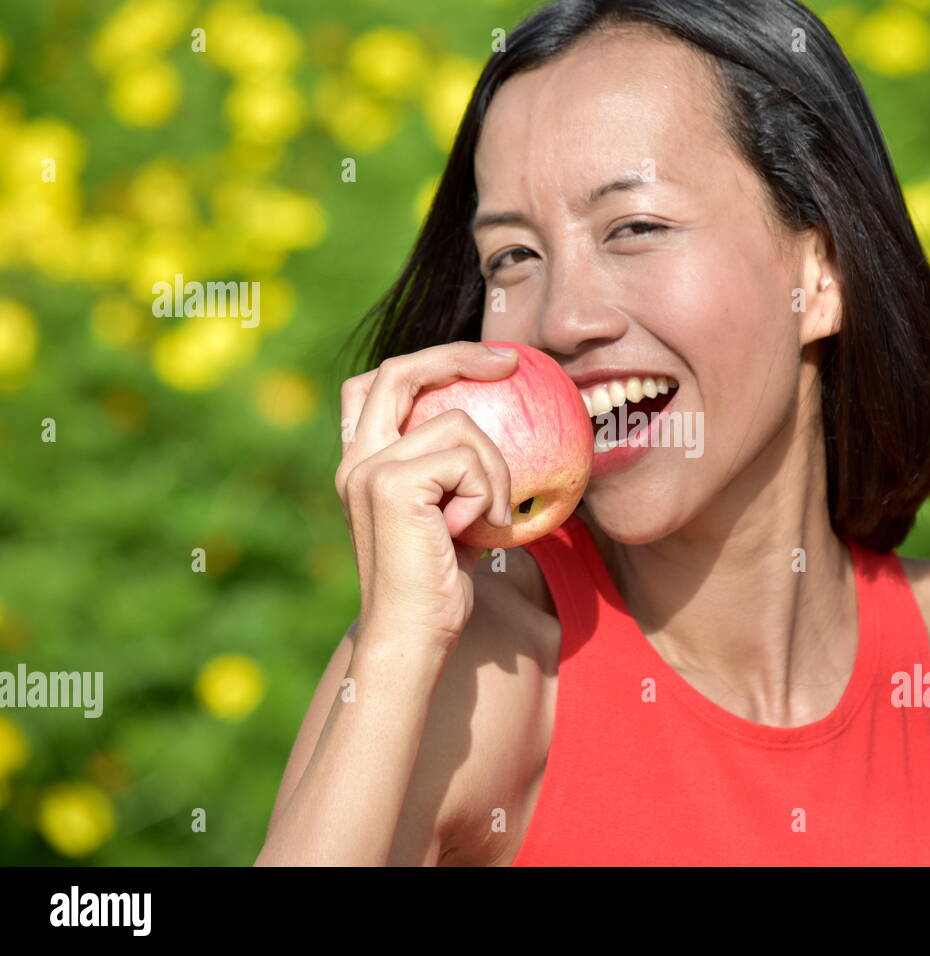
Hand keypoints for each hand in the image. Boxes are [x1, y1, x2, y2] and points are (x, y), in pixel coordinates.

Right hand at [335, 341, 518, 649]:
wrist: (413, 636)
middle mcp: (357, 459)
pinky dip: (488, 494)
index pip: (380, 384)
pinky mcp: (393, 484)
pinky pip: (468, 461)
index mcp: (362, 463)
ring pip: (458, 423)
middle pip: (401, 371)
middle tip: (511, 363)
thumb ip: (455, 474)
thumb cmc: (439, 586)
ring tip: (490, 518)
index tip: (487, 363)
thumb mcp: (450, 516)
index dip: (430, 360)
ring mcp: (370, 468)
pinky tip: (477, 532)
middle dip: (459, 355)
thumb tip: (506, 432)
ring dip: (494, 469)